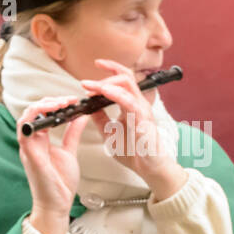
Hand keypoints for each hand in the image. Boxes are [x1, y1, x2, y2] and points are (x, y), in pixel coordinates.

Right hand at [16, 98, 87, 233]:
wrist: (57, 204)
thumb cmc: (60, 182)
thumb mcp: (69, 151)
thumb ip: (72, 133)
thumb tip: (81, 116)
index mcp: (39, 141)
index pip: (40, 114)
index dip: (54, 103)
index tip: (72, 100)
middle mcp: (30, 142)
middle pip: (32, 112)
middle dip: (50, 101)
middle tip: (69, 99)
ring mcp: (28, 148)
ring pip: (25, 117)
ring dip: (42, 106)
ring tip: (61, 102)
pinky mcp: (29, 154)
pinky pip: (25, 130)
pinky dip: (36, 118)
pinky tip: (54, 112)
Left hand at [80, 58, 184, 199]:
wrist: (149, 169)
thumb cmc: (134, 151)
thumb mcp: (110, 133)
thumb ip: (101, 119)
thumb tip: (89, 107)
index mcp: (131, 105)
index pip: (123, 79)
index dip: (111, 68)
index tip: (95, 64)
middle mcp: (138, 104)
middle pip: (125, 77)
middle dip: (104, 75)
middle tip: (85, 83)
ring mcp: (142, 111)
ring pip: (128, 85)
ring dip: (106, 83)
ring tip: (90, 86)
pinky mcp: (143, 121)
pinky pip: (130, 103)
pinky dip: (116, 95)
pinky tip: (104, 92)